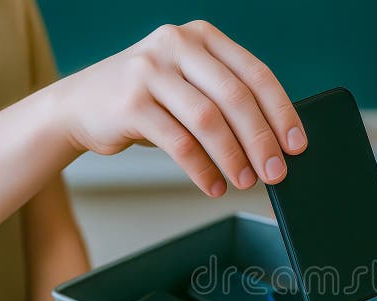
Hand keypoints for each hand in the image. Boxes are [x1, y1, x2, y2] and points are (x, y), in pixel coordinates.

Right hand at [54, 21, 306, 196]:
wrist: (80, 105)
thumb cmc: (148, 100)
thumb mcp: (189, 85)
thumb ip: (226, 101)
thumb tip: (275, 146)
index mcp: (202, 37)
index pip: (256, 74)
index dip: (281, 112)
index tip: (297, 145)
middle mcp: (177, 44)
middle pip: (235, 97)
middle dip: (261, 141)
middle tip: (276, 173)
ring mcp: (150, 70)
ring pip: (208, 120)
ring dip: (233, 157)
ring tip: (245, 181)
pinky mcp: (130, 102)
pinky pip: (178, 142)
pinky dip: (201, 169)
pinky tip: (214, 186)